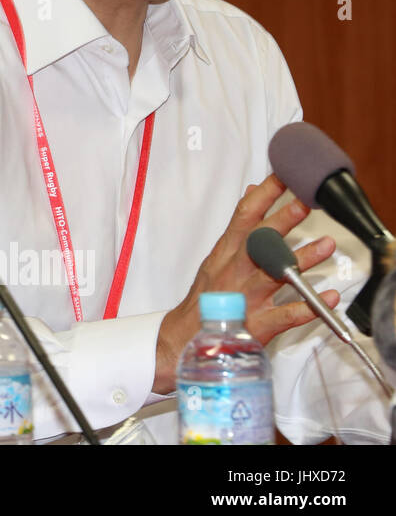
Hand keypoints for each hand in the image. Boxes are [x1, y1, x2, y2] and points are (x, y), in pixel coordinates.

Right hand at [151, 175, 339, 393]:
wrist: (187, 339)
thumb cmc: (208, 297)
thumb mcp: (218, 257)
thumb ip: (240, 227)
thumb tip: (253, 192)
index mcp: (225, 253)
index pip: (244, 218)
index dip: (265, 196)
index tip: (284, 176)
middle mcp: (234, 272)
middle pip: (258, 242)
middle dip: (282, 221)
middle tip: (305, 203)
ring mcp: (245, 297)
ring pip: (273, 274)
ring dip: (301, 259)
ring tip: (325, 245)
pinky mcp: (256, 324)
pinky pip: (285, 315)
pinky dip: (308, 307)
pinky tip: (327, 298)